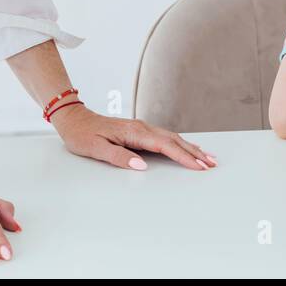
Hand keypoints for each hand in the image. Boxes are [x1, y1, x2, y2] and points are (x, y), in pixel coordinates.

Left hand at [49, 105, 218, 170]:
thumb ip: (119, 157)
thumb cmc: (82, 135)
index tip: (199, 166)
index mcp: (134, 132)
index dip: (184, 157)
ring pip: (172, 138)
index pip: (165, 146)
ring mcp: (142, 128)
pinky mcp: (140, 131)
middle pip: (174, 141)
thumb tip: (142, 166)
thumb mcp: (96, 149)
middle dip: (195, 153)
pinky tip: (187, 148)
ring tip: (207, 158)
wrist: (74, 119)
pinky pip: (165, 138)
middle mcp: (142, 128)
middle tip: (212, 164)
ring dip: (191, 148)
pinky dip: (180, 144)